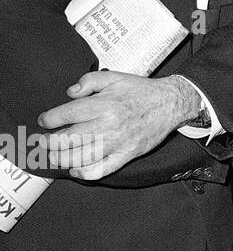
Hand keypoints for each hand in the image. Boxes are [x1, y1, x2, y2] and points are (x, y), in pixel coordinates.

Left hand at [38, 71, 201, 180]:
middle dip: (49, 142)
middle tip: (43, 141)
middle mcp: (109, 125)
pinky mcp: (127, 155)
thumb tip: (70, 93)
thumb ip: (89, 81)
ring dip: (61, 158)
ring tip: (54, 155)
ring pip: (80, 157)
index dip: (49, 119)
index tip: (44, 121)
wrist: (170, 103)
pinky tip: (76, 169)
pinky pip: (102, 170)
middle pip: (68, 139)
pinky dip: (85, 173)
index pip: (66, 114)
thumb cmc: (141, 91)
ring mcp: (118, 143)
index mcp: (104, 104)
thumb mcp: (115, 77)